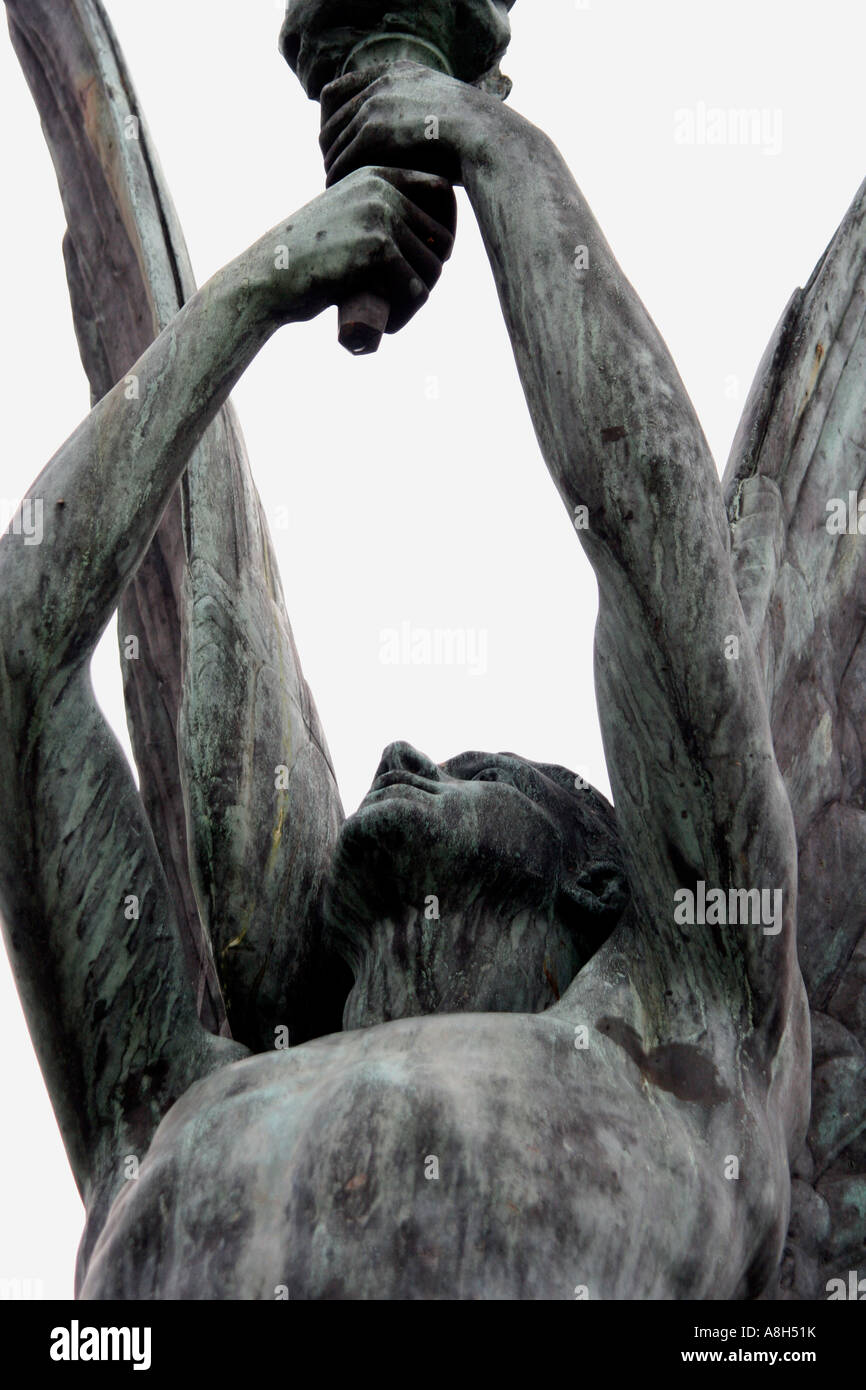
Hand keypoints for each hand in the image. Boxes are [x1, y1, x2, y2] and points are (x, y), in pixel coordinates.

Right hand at [262, 165, 456, 332]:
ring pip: (432, 268)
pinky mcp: (377, 248)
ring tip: (392, 314)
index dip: (447, 228)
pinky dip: (406, 315)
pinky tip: (388, 325)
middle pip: (442, 237)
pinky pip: (416, 290)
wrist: (265, 278)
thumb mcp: (346, 221)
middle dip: (428, 274)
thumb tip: (437, 240)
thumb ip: (380, 216)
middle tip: (402, 298)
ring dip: (417, 300)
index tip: (430, 258)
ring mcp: (380, 215)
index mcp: (375, 175)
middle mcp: (381, 188)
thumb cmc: (305, 260)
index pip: (441, 191)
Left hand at [319, 61, 494, 187]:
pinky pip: (340, 158)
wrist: (488, 139)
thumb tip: (417, 138)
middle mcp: (383, 83)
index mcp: (398, 72)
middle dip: (330, 144)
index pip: (343, 89)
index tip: (338, 142)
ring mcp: (377, 105)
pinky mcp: (375, 132)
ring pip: (333, 139)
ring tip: (334, 185)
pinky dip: (335, 176)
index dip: (335, 118)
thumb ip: (421, 117)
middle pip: (332, 114)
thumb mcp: (446, 114)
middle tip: (333, 169)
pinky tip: (338, 193)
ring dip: (330, 164)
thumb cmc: (477, 138)